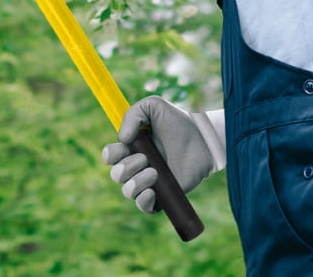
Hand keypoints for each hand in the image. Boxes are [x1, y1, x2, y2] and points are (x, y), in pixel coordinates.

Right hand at [101, 97, 223, 214]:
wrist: (202, 140)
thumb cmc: (177, 121)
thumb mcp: (153, 106)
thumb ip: (132, 115)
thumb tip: (122, 140)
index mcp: (131, 146)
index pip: (110, 155)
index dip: (111, 154)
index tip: (124, 147)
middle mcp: (137, 165)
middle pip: (116, 175)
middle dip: (127, 167)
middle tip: (146, 159)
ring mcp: (149, 182)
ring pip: (128, 191)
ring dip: (136, 182)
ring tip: (155, 172)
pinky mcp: (163, 196)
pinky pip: (144, 207)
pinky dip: (143, 201)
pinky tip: (152, 192)